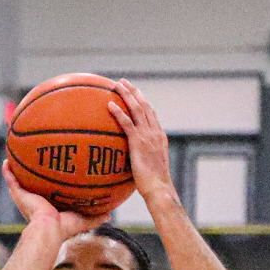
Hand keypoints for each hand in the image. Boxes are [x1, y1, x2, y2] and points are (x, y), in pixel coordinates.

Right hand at [2, 162, 108, 238]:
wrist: (48, 229)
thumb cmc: (64, 228)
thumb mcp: (83, 219)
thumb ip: (96, 216)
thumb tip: (111, 214)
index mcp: (47, 208)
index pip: (47, 194)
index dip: (48, 186)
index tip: (51, 175)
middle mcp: (34, 202)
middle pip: (31, 186)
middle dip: (30, 176)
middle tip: (33, 162)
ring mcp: (25, 198)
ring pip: (18, 181)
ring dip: (16, 171)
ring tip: (14, 157)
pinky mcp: (19, 195)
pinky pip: (11, 179)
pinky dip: (7, 171)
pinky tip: (6, 160)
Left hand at [106, 79, 172, 201]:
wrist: (159, 187)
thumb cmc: (154, 184)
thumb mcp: (150, 167)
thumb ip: (143, 158)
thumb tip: (133, 161)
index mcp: (159, 136)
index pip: (152, 115)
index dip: (143, 102)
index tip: (135, 94)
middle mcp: (155, 132)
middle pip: (145, 106)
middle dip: (134, 92)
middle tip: (124, 82)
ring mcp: (148, 136)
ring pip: (137, 109)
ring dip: (126, 94)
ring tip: (116, 85)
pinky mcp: (138, 142)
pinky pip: (127, 123)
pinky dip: (118, 112)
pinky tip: (109, 105)